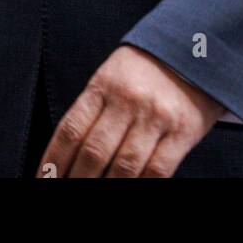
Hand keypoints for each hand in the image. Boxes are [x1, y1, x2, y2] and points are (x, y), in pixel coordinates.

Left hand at [33, 45, 226, 177]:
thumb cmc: (148, 67)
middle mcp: (129, 100)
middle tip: (67, 193)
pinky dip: (139, 188)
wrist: (198, 46)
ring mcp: (156, 117)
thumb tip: (68, 155)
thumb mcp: (113, 75)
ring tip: (93, 196)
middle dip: (76, 181)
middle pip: (93, 153)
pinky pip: (156, 171)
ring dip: (104, 189)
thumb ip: (94, 109)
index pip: (71, 129)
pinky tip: (128, 191)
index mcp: (105, 84)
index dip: (53, 162)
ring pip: (123, 168)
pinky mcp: (182, 132)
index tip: (44, 180)